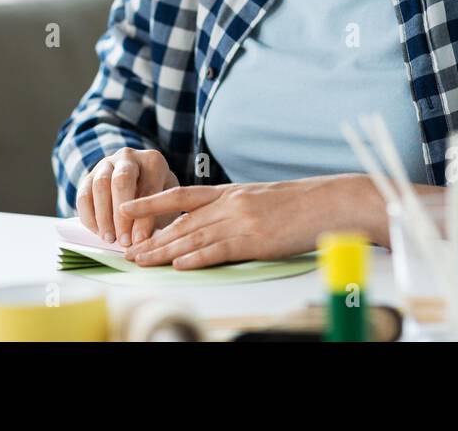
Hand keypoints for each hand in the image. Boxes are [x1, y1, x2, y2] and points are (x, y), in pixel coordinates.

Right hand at [76, 148, 178, 247]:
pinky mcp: (89, 175)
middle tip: (124, 241)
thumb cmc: (158, 197)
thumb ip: (159, 219)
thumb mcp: (166, 204)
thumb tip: (146, 241)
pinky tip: (98, 232)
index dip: (143, 217)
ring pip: (100, 185)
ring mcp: (106, 163)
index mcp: (152, 161)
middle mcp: (128, 157)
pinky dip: (89, 216)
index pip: (148, 189)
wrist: (141, 182)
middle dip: (121, 215)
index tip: (140, 240)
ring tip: (109, 239)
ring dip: (103, 216)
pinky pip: (84, 195)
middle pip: (121, 181)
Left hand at [121, 175, 380, 269]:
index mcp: (230, 191)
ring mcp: (241, 220)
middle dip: (151, 238)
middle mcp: (230, 203)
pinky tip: (179, 265)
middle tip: (127, 251)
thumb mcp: (259, 199)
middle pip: (181, 222)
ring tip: (141, 261)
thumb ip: (233, 208)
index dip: (150, 202)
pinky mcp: (255, 239)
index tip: (126, 208)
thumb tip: (210, 225)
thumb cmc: (300, 204)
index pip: (180, 195)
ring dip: (164, 251)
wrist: (331, 202)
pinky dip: (196, 258)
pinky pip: (219, 250)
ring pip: (193, 237)